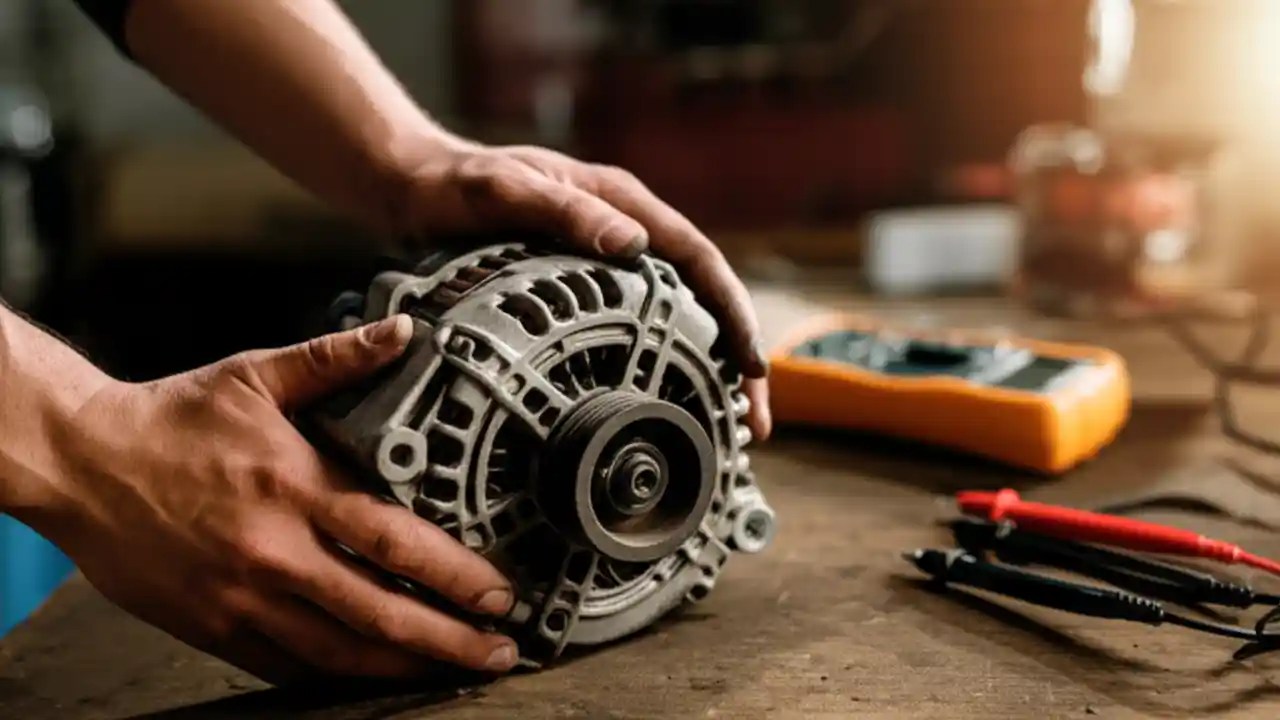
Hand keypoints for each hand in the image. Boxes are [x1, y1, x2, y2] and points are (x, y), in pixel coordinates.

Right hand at [34, 315, 517, 682]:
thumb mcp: (257, 375)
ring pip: (339, 650)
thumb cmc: (172, 418)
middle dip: (450, 637)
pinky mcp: (214, 626)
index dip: (456, 573)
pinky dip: (335, 675)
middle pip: (380, 610)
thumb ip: (337, 358)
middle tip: (498, 650)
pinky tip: (373, 676)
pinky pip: (285, 666)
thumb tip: (402, 332)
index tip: (499, 590)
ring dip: (404, 666)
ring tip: (452, 669)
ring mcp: (243, 596)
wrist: (81, 462)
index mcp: (295, 487)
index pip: (395, 540)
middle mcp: (275, 550)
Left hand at [391, 142, 771, 439]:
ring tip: (724, 431)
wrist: (412, 189)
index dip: (732, 314)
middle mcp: (624, 232)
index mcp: (619, 203)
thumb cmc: (455, 185)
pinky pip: (636, 330)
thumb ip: (565, 212)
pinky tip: (665, 407)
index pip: (698, 259)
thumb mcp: (504, 192)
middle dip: (735, 361)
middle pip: (701, 299)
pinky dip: (661, 369)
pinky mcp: (582, 289)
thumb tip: (634, 246)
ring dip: (706, 374)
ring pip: (675, 320)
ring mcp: (606, 262)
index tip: (750, 367)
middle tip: (752, 424)